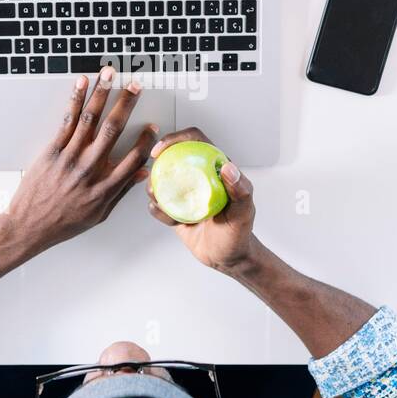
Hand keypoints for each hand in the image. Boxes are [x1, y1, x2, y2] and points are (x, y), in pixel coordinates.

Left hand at [5, 67, 158, 254]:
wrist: (30, 226)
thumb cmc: (64, 222)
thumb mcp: (99, 213)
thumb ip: (121, 191)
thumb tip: (141, 173)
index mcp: (105, 187)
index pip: (133, 157)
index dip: (145, 140)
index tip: (151, 126)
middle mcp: (90, 169)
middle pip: (114, 129)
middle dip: (127, 103)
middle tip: (135, 86)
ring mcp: (70, 157)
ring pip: (91, 118)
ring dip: (102, 92)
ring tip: (109, 74)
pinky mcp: (53, 150)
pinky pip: (67, 120)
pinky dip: (75, 99)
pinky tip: (82, 84)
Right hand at [145, 127, 257, 274]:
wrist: (228, 259)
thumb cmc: (239, 234)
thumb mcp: (243, 213)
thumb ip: (240, 190)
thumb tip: (228, 167)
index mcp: (215, 169)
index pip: (195, 141)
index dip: (177, 138)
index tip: (162, 149)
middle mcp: (199, 177)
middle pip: (173, 156)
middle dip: (157, 161)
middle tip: (153, 175)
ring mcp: (186, 192)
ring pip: (161, 179)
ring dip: (153, 187)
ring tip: (159, 199)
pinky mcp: (175, 209)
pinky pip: (159, 204)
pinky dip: (158, 210)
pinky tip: (169, 219)